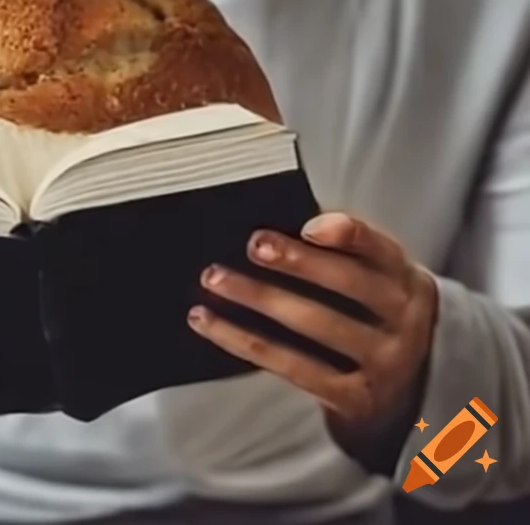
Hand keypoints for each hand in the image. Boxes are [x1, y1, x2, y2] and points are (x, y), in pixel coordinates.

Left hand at [187, 211, 439, 438]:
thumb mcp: (380, 282)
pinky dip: (244, 341)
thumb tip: (275, 231)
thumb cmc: (378, 316)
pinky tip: (208, 322)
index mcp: (406, 280)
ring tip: (214, 278)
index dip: (347, 235)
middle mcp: (403, 322)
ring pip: (314, 325)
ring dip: (257, 297)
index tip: (307, 226)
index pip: (381, 249)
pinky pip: (292, 367)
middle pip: (349, 284)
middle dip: (298, 262)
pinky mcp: (354, 399)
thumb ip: (344, 254)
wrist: (418, 394)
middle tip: (253, 245)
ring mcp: (382, 364)